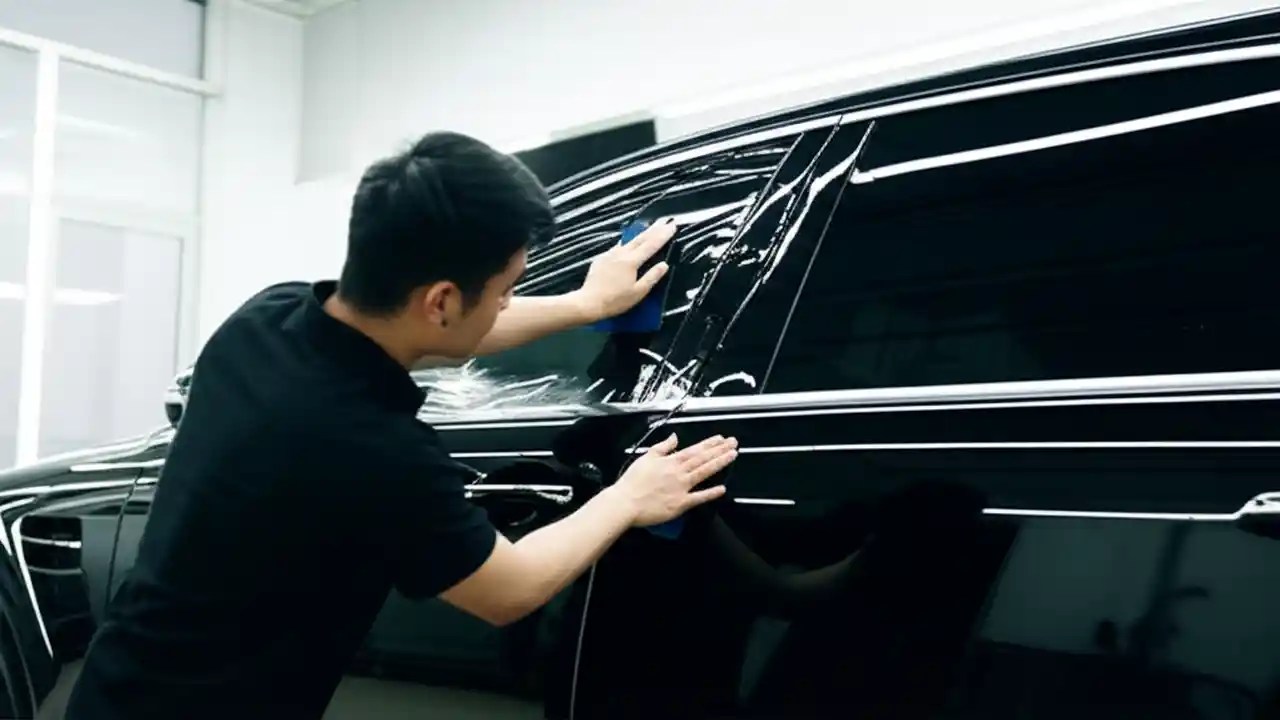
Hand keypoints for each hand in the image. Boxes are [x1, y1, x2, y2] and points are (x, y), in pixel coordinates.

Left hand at [574, 220, 675, 321]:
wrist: (588, 302)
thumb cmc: (615, 301)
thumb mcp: (638, 292)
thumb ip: (652, 277)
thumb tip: (664, 265)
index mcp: (631, 261)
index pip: (651, 245)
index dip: (663, 235)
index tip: (672, 225)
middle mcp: (620, 254)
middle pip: (641, 238)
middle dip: (654, 229)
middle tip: (665, 221)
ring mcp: (609, 255)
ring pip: (628, 241)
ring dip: (641, 234)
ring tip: (650, 228)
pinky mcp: (601, 259)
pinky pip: (617, 247)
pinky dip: (627, 243)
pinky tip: (628, 243)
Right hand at [611, 433, 737, 527]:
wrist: (625, 502)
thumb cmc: (633, 481)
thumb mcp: (646, 457)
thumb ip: (662, 447)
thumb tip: (675, 437)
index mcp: (670, 461)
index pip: (694, 450)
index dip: (710, 443)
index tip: (722, 438)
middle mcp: (679, 472)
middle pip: (703, 459)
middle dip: (720, 450)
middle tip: (734, 443)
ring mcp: (681, 488)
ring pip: (704, 473)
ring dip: (719, 463)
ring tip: (732, 456)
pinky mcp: (680, 504)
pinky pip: (698, 498)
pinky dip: (711, 493)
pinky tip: (722, 488)